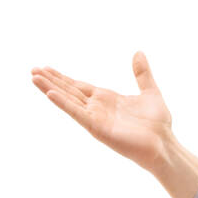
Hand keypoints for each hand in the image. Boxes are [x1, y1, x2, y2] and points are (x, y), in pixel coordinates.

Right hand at [31, 52, 172, 172]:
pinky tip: (50, 94)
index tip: (46, 67)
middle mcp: (98, 108)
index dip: (63, 77)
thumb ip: (142, 74)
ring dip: (51, 89)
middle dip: (52, 80)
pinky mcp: (98, 128)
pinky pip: (78, 114)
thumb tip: (138, 53)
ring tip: (34, 78)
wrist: (164, 145)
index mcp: (107, 99)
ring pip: (69, 100)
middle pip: (69, 91)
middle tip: (32, 70)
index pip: (79, 86)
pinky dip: (64, 104)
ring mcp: (96, 118)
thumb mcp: (150, 92)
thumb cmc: (158, 124)